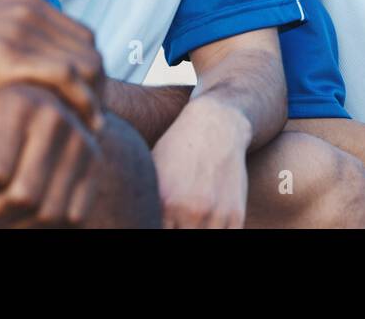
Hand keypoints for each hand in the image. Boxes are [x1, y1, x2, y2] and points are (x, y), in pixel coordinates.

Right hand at [0, 0, 104, 125]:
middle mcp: (28, 8)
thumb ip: (16, 45)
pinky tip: (78, 123)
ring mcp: (20, 29)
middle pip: (89, 47)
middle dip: (98, 83)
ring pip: (84, 63)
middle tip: (94, 114)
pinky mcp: (10, 56)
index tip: (90, 96)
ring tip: (90, 124)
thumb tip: (43, 72)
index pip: (80, 34)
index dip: (91, 67)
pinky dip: (80, 102)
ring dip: (94, 96)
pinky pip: (66, 78)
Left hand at [0, 83, 100, 227]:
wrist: (28, 106)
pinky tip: (32, 207)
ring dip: (21, 222)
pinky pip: (74, 216)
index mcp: (17, 105)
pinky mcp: (96, 161)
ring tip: (7, 203)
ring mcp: (81, 139)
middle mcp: (56, 116)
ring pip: (49, 212)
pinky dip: (48, 223)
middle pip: (23, 196)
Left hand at [152, 96, 250, 227]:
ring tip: (189, 222)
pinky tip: (206, 225)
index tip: (158, 220)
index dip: (153, 226)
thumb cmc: (178, 147)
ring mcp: (216, 213)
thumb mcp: (152, 169)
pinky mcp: (236, 213)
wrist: (217, 125)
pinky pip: (226, 238)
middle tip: (174, 220)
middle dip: (175, 229)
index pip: (152, 229)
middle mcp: (190, 210)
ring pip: (203, 240)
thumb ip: (143, 200)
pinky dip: (215, 233)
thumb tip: (128, 218)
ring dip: (195, 231)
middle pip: (179, 237)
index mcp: (165, 201)